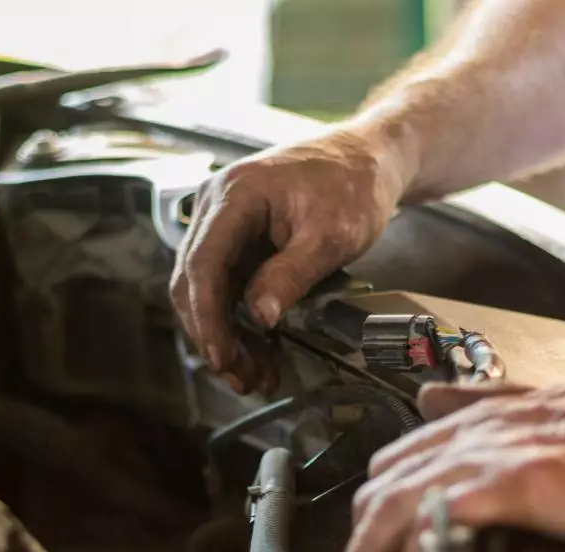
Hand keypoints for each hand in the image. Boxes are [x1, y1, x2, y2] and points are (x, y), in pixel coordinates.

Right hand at [169, 125, 407, 392]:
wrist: (369, 160)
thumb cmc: (353, 186)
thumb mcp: (331, 236)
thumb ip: (292, 275)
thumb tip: (260, 318)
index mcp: (234, 195)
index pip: (204, 264)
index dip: (208, 317)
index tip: (222, 356)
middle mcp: (216, 206)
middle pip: (195, 281)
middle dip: (215, 336)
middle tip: (241, 378)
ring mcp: (222, 222)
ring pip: (208, 290)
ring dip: (226, 335)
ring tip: (254, 375)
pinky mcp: (236, 238)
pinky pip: (227, 286)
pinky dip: (239, 321)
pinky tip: (259, 351)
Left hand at [333, 380, 564, 551]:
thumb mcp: (550, 410)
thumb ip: (488, 404)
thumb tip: (430, 398)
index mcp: (482, 422)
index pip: (394, 467)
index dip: (372, 517)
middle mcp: (476, 435)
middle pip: (379, 490)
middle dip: (358, 548)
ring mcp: (493, 457)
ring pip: (393, 506)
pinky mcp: (518, 484)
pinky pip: (435, 524)